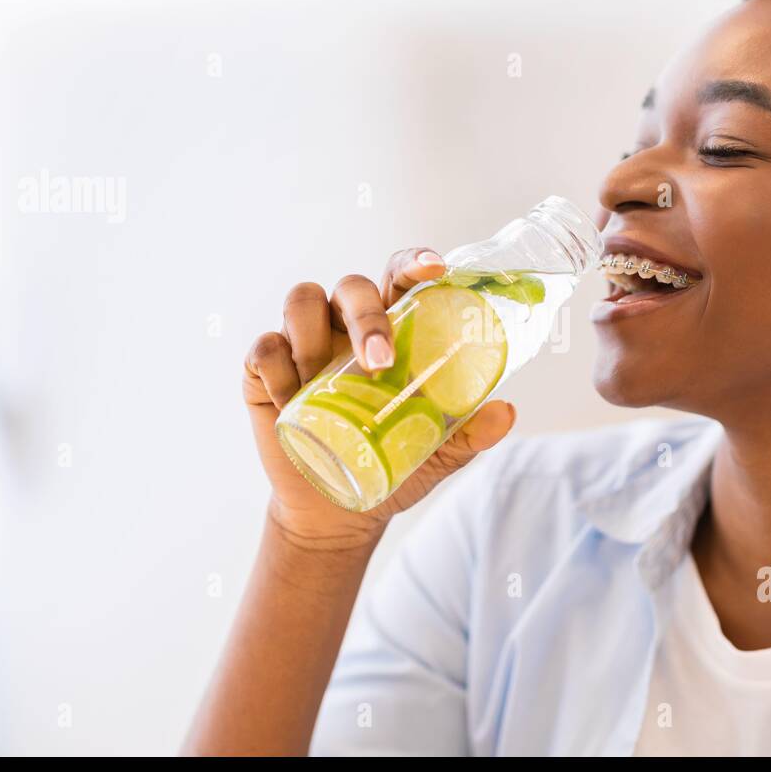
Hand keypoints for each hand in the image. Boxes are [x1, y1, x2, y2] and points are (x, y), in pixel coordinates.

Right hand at [243, 248, 516, 551]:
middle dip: (365, 316)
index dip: (413, 262)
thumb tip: (505, 412)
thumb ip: (471, 432)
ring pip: (301, 302)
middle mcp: (346, 326)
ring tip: (324, 382)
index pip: (399, 278)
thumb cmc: (392, 463)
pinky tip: (291, 400)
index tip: (434, 267)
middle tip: (380, 362)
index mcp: (391, 329)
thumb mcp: (439, 452)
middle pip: (350, 286)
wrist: (338, 510)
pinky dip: (278, 370)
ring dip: (313, 337)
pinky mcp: (265, 370)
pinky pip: (264, 349)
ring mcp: (304, 345)